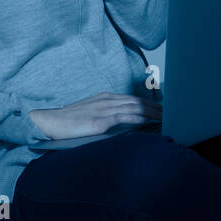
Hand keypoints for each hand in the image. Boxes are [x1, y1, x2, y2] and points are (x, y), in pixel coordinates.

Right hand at [29, 91, 160, 139]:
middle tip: (170, 113)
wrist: (50, 122)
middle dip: (155, 107)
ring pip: (132, 108)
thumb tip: (123, 122)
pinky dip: (136, 118)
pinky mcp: (98, 122)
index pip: (133, 99)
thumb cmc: (69, 120)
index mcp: (105, 98)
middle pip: (137, 101)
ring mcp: (102, 110)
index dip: (149, 103)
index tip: (162, 109)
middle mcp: (106, 101)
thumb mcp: (90, 112)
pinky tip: (146, 121)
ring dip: (150, 113)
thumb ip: (106, 114)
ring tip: (164, 118)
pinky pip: (121, 118)